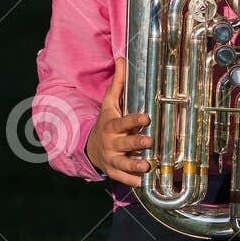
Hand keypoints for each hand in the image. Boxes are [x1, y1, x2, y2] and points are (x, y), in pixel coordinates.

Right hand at [85, 57, 152, 186]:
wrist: (90, 146)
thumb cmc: (106, 122)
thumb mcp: (109, 104)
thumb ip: (118, 83)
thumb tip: (122, 58)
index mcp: (111, 125)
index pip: (123, 121)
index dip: (134, 119)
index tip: (146, 117)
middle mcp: (111, 142)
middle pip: (124, 142)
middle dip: (136, 142)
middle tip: (149, 140)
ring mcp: (111, 157)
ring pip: (123, 162)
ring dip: (135, 164)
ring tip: (147, 165)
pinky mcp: (113, 170)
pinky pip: (121, 177)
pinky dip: (131, 181)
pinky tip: (142, 182)